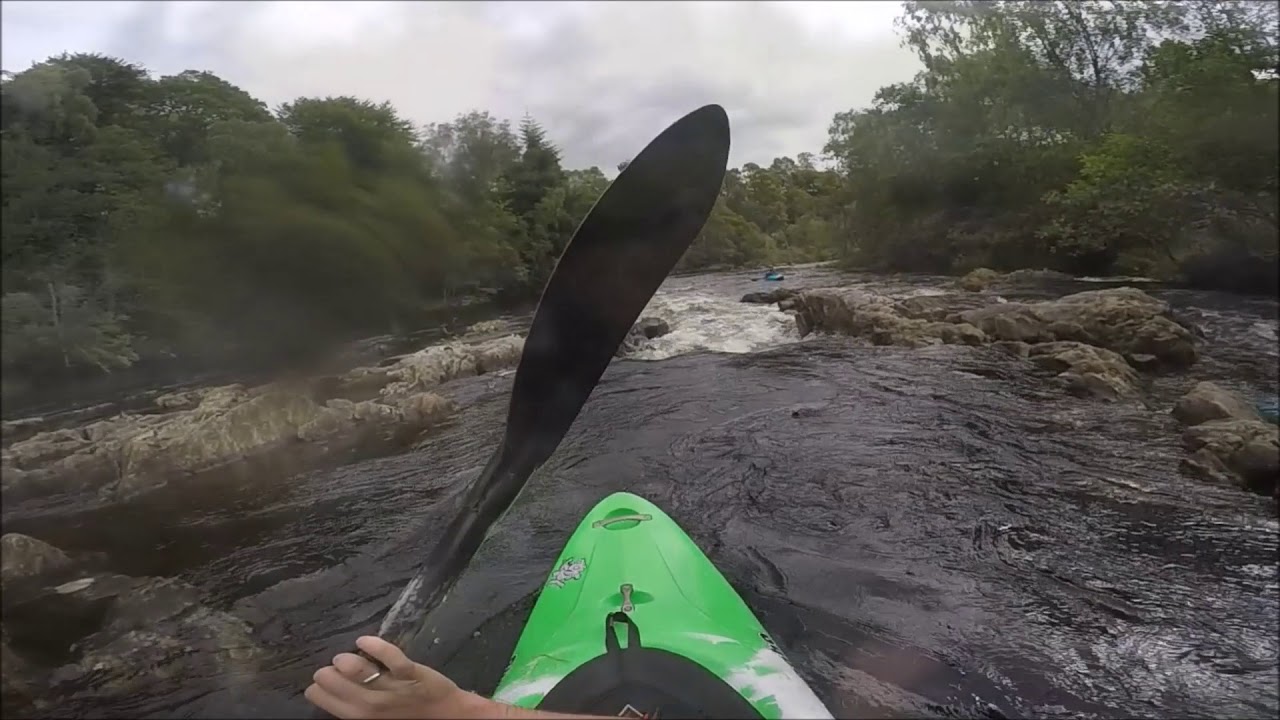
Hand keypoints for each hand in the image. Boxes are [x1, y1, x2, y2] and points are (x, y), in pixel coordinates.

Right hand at [305, 635, 474, 718]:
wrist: (445, 715)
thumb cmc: (406, 715)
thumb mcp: (374, 718)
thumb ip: (355, 706)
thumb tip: (334, 690)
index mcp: (359, 717)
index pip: (323, 699)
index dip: (318, 688)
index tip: (320, 683)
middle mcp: (370, 704)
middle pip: (334, 683)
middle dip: (325, 673)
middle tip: (329, 670)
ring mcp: (390, 688)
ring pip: (357, 670)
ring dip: (344, 661)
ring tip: (342, 659)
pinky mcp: (410, 673)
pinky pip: (389, 657)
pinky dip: (374, 645)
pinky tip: (363, 640)